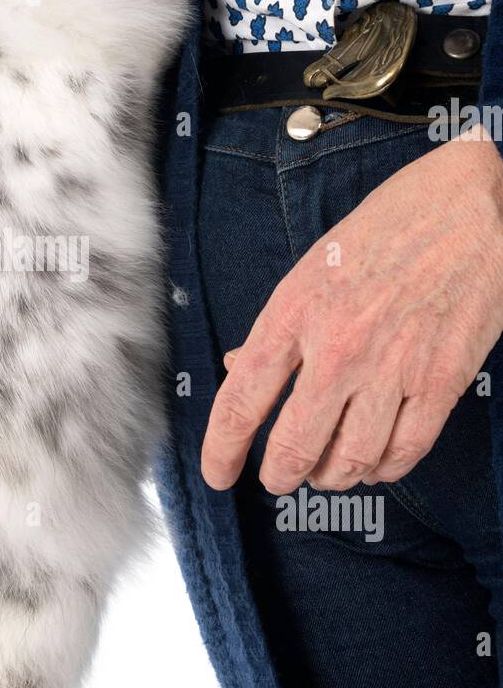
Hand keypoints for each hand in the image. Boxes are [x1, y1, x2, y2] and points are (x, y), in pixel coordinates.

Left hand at [201, 128, 502, 494]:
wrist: (470, 208)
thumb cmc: (388, 228)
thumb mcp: (312, 267)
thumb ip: (278, 327)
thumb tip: (236, 368)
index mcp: (294, 312)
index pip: (241, 399)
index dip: (223, 450)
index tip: (217, 474)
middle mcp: (338, 347)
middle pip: (293, 446)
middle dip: (279, 476)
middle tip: (278, 479)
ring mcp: (391, 369)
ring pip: (349, 461)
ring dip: (331, 478)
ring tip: (325, 473)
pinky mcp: (440, 383)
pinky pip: (403, 452)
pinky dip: (383, 469)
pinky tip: (374, 463)